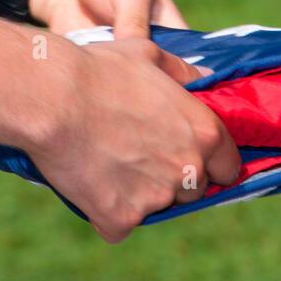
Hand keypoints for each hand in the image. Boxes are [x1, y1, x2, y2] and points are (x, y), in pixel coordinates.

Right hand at [28, 37, 240, 241]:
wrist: (51, 99)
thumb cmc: (100, 70)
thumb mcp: (150, 55)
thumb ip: (183, 72)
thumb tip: (203, 78)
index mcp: (204, 133)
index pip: (228, 167)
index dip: (210, 163)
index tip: (186, 156)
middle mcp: (188, 170)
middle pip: (192, 190)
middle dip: (171, 178)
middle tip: (136, 153)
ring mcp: (155, 198)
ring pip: (154, 207)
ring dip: (137, 195)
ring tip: (106, 163)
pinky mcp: (121, 219)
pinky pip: (118, 225)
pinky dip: (105, 212)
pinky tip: (88, 184)